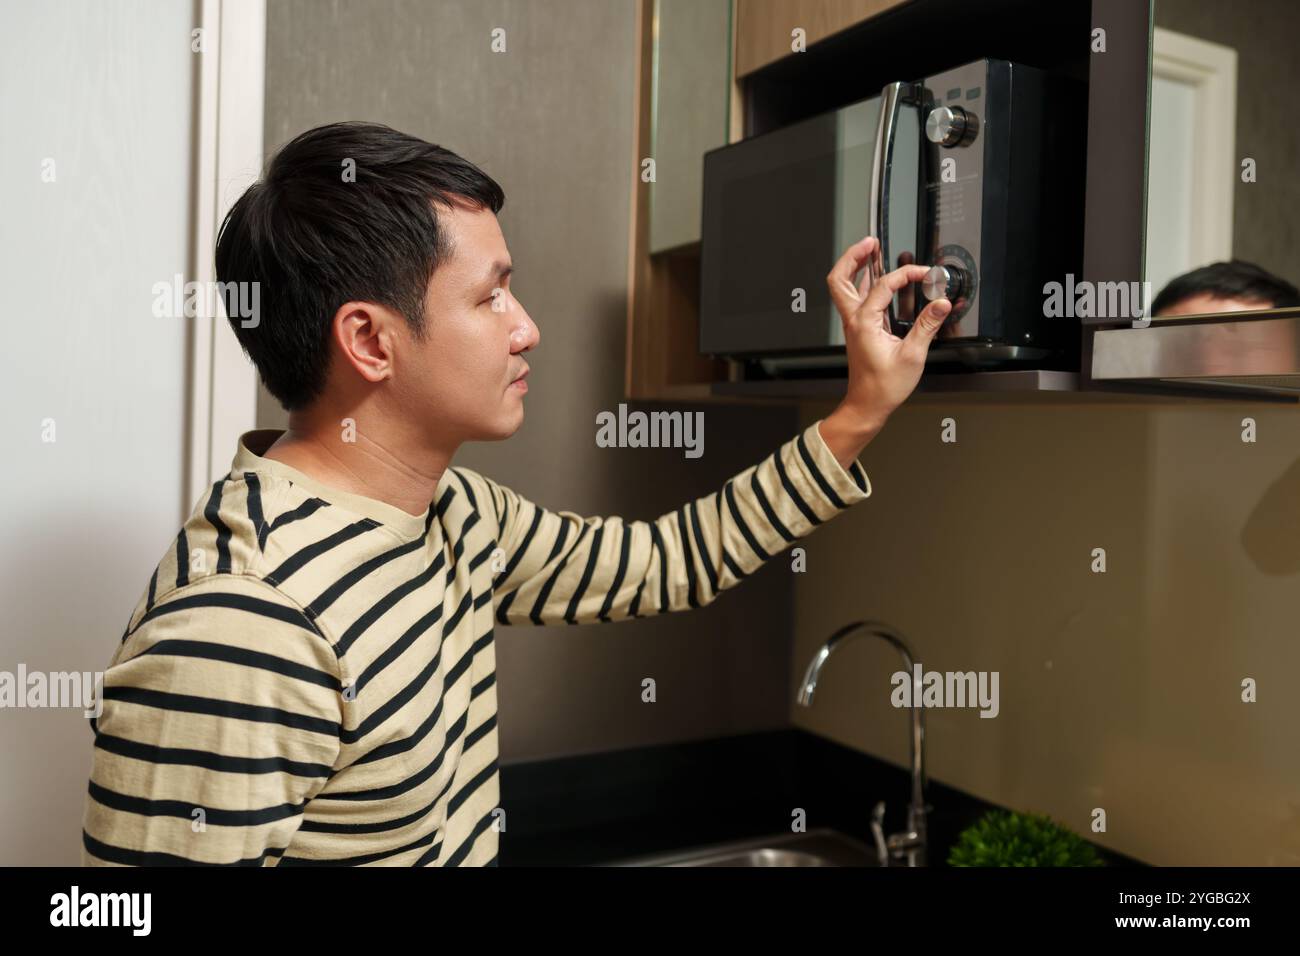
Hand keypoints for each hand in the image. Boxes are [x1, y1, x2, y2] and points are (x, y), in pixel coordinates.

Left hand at [817, 236, 951, 467]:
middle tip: (870, 242)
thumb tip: (941, 304)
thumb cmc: (883, 387)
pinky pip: (855, 298)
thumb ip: (927, 326)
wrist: (867, 405)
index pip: (884, 285)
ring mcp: (854, 324)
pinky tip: (876, 278)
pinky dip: (863, 283)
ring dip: (855, 267)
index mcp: (864, 323)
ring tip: (870, 251)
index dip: (906, 274)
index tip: (925, 273)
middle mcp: (854, 320)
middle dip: (853, 256)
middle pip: (840, 279)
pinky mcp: (859, 329)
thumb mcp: (912, 356)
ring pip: (844, 287)